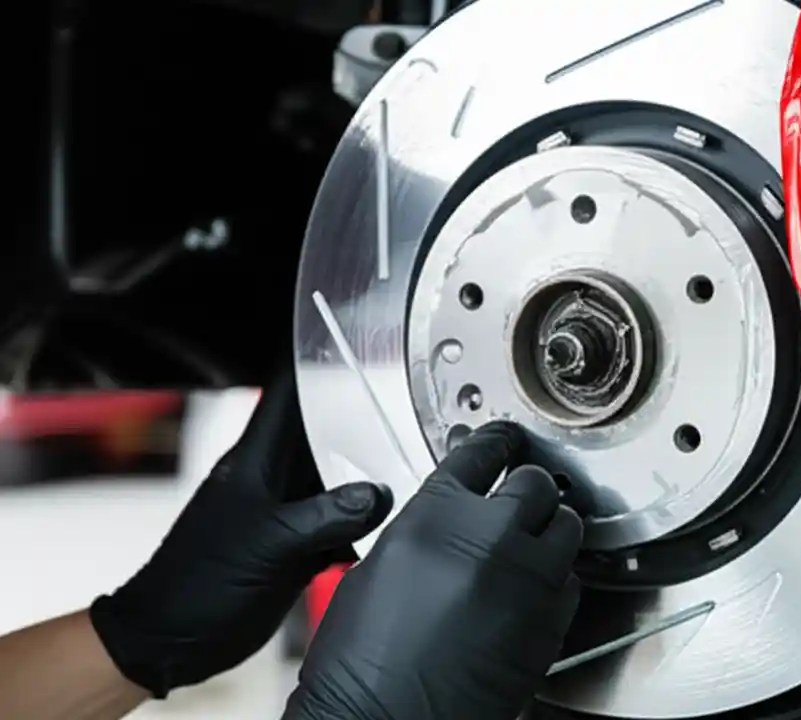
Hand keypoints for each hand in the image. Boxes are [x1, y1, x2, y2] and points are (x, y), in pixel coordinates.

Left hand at [89, 373, 393, 697]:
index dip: (315, 360)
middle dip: (361, 421)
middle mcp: (274, 477)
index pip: (288, 392)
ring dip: (367, 477)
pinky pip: (340, 523)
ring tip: (408, 468)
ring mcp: (286, 512)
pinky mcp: (296, 547)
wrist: (172, 638)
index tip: (350, 337)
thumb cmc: (197, 583)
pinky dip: (362, 525)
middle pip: (324, 432)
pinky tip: (381, 530)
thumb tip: (378, 494)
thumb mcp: (271, 542)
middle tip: (406, 410)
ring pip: (336, 479)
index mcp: (257, 459)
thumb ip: (327, 514)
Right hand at [283, 421, 583, 719]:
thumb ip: (426, 528)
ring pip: (566, 525)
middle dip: (524, 489)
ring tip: (527, 544)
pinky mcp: (551, 621)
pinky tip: (530, 589)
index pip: (484, 452)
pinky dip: (556, 578)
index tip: (504, 441)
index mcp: (438, 515)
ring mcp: (528, 579)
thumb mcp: (377, 568)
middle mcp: (491, 538)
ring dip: (548, 529)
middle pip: (535, 483)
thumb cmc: (363, 661)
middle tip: (514, 501)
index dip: (496, 442)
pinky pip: (571, 580)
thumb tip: (449, 515)